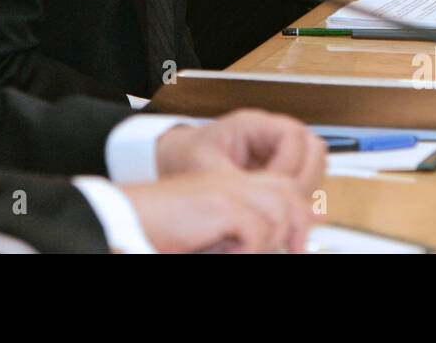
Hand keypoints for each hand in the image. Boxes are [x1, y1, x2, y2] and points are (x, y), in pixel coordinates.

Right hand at [122, 172, 315, 252]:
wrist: (127, 218)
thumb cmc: (160, 228)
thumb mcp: (210, 232)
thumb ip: (239, 232)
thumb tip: (276, 242)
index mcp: (228, 184)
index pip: (278, 186)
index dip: (299, 210)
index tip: (308, 231)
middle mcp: (232, 182)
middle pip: (287, 192)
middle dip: (298, 223)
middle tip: (296, 249)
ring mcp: (228, 190)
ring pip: (279, 211)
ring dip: (270, 241)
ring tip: (244, 252)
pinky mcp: (221, 204)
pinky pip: (257, 230)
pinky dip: (248, 250)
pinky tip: (226, 253)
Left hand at [155, 110, 326, 195]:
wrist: (178, 162)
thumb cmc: (189, 159)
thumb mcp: (208, 171)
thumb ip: (241, 185)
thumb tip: (270, 203)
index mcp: (253, 124)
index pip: (293, 135)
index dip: (288, 164)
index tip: (271, 187)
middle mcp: (271, 134)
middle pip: (314, 148)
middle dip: (304, 179)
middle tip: (284, 202)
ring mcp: (279, 151)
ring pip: (315, 166)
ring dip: (306, 190)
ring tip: (282, 210)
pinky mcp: (280, 169)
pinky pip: (306, 181)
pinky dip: (299, 198)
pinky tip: (280, 213)